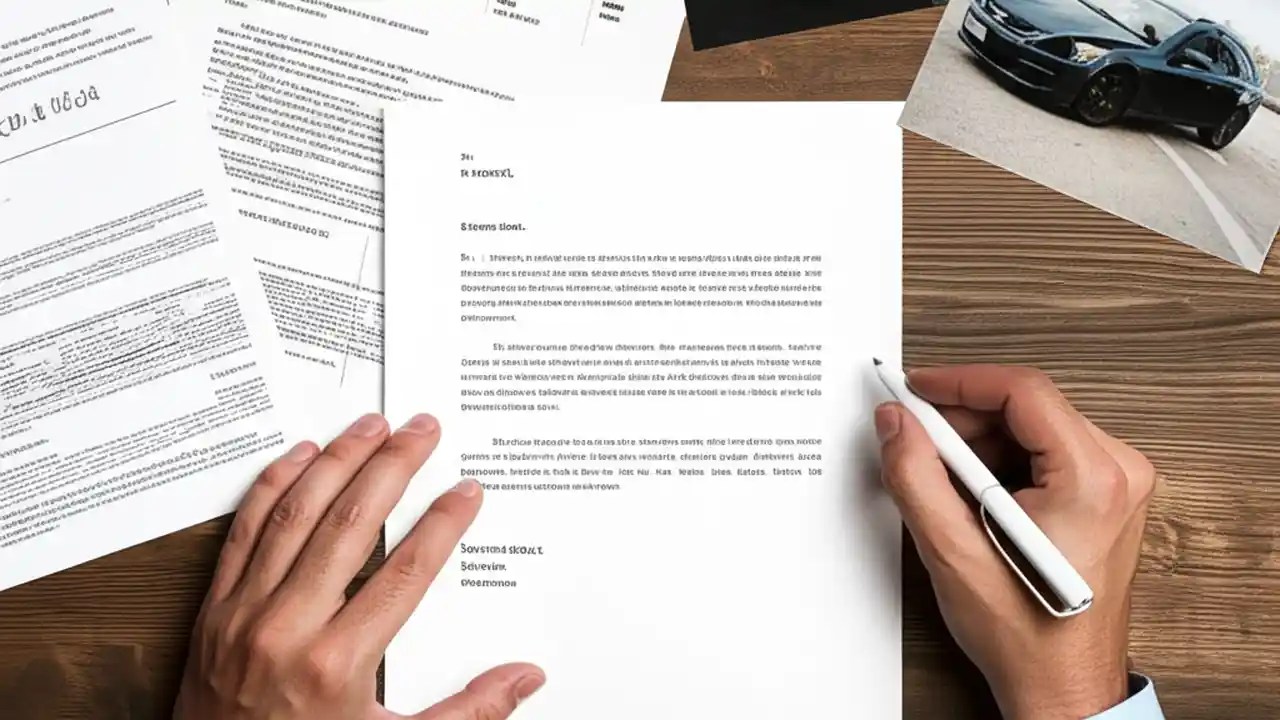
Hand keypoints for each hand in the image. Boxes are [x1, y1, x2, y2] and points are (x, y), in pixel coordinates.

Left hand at [174, 413, 544, 719]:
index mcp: (338, 664)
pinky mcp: (212, 611)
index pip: (405, 573)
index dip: (442, 525)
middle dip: (394, 467)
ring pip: (297, 514)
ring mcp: (244, 615)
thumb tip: (525, 677)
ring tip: (371, 425)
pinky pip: (244, 532)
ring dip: (337, 461)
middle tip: (423, 428)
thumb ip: (466, 713)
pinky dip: (272, 487)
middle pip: (353, 525)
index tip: (466, 491)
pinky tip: (300, 456)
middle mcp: (287, 629)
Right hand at [875, 366, 1155, 719]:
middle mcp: (1118, 472)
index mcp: (1092, 479)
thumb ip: (915, 475)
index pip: (1023, 391)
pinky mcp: (1106, 494)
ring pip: (1032, 426)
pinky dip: (1000, 461)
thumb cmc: (1026, 634)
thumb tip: (896, 421)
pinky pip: (1044, 450)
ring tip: (941, 479)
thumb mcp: (952, 551)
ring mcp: (1118, 482)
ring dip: (979, 442)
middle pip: (1027, 406)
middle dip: (963, 418)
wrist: (1063, 685)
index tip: (916, 388)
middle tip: (914, 436)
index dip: (959, 381)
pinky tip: (971, 493)